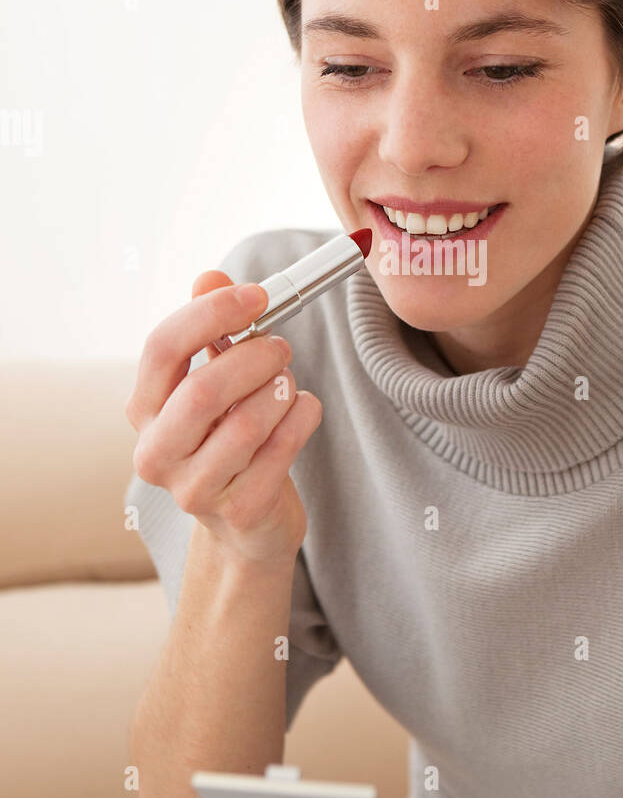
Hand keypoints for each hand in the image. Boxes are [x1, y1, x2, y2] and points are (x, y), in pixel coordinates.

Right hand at [125, 269, 322, 564]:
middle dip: (254, 357)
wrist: (248, 522)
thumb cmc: (230, 436)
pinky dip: (303, 418)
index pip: (162, 348)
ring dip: (281, 391)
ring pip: (246, 424)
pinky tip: (303, 411)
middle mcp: (157, 452)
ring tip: (288, 385)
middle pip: (203, 391)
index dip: (211, 313)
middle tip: (281, 346)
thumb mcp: (218, 380)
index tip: (257, 295)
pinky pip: (282, 450)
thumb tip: (209, 275)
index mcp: (144, 409)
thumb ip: (213, 330)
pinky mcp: (240, 511)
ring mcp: (194, 489)